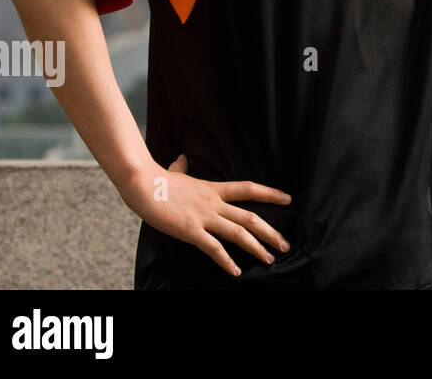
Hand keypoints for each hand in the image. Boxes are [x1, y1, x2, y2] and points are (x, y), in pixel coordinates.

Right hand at [121, 153, 292, 276]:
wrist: (143, 185)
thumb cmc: (158, 180)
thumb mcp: (176, 172)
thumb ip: (182, 167)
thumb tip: (180, 159)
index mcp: (214, 189)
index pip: (249, 189)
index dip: (270, 194)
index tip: (288, 199)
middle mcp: (214, 203)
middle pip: (250, 217)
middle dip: (270, 233)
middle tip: (285, 244)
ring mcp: (204, 217)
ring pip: (238, 233)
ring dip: (256, 247)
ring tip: (270, 259)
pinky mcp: (191, 231)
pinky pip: (214, 249)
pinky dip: (226, 261)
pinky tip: (236, 272)